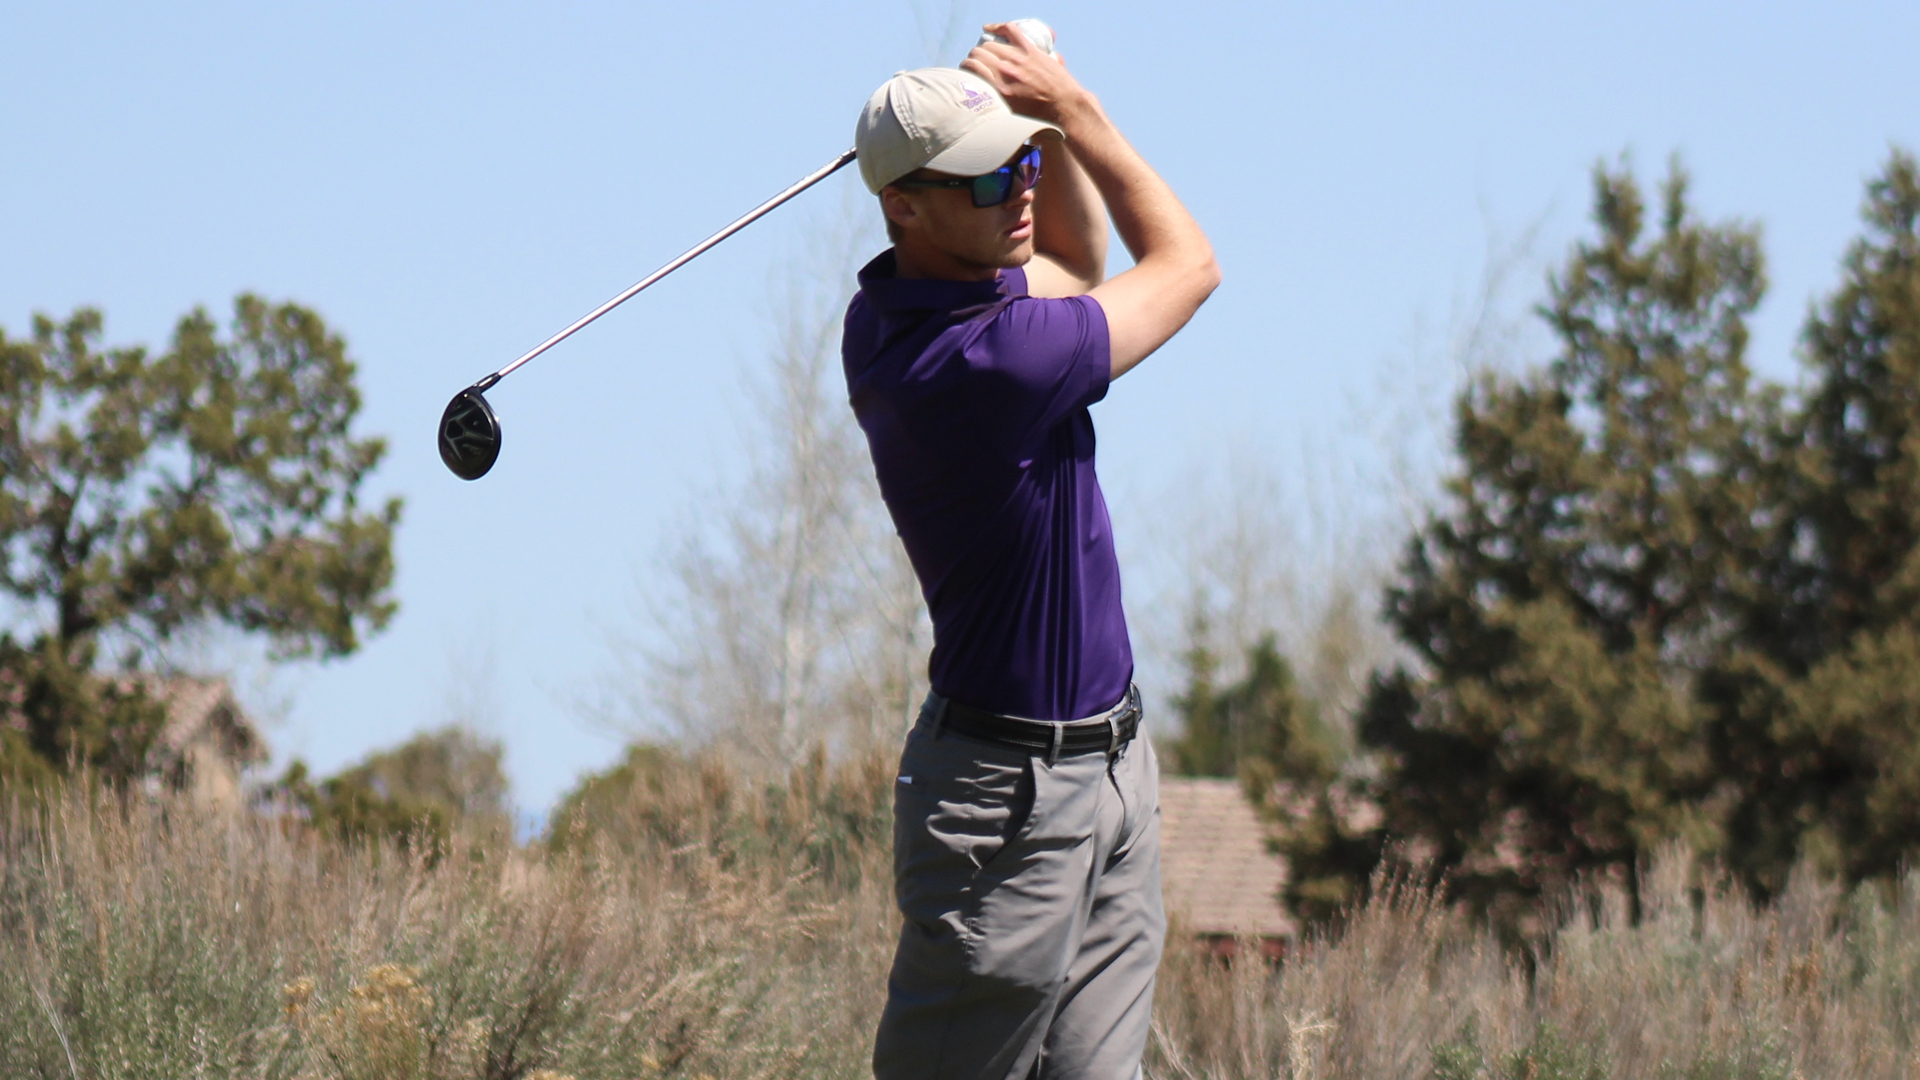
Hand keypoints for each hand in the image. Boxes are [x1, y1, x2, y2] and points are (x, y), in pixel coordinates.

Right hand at [961, 22, 1088, 125]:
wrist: (1066, 108)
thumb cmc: (1040, 120)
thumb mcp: (1010, 119)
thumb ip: (994, 109)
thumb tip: (979, 110)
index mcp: (999, 90)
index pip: (971, 67)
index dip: (965, 69)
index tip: (967, 74)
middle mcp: (1007, 71)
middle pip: (978, 53)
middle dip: (974, 59)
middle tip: (977, 67)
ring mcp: (1019, 58)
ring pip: (991, 44)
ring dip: (985, 49)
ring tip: (987, 57)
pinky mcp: (1031, 50)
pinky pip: (1010, 30)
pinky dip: (998, 28)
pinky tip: (989, 29)